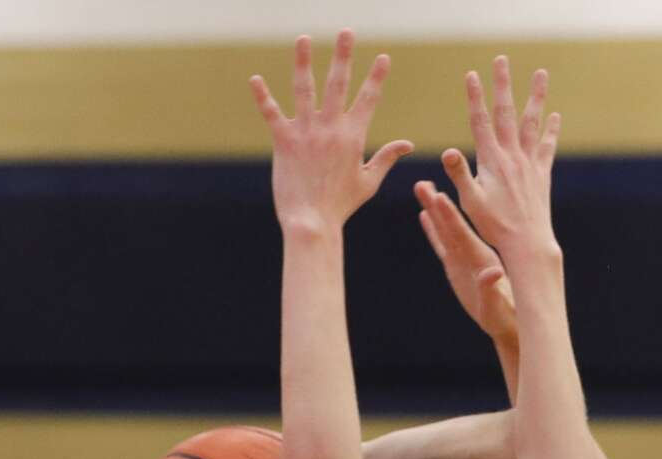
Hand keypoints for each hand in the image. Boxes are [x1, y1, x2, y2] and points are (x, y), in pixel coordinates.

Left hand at [249, 31, 412, 232]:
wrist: (313, 223)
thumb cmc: (341, 205)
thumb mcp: (369, 181)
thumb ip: (387, 158)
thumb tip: (407, 144)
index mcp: (353, 137)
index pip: (368, 100)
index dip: (377, 77)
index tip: (384, 57)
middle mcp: (330, 129)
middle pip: (338, 84)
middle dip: (344, 55)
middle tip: (347, 31)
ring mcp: (306, 132)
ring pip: (304, 89)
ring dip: (303, 61)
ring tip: (304, 38)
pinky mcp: (284, 141)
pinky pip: (272, 113)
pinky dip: (262, 96)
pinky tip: (254, 79)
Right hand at [414, 179, 516, 341]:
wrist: (508, 321)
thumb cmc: (505, 315)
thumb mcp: (497, 305)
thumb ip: (491, 289)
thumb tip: (492, 273)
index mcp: (481, 259)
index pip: (462, 234)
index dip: (449, 216)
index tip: (438, 196)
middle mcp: (471, 254)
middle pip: (450, 226)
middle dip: (437, 206)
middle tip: (422, 184)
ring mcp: (463, 259)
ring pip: (445, 231)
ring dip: (433, 211)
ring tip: (421, 188)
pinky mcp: (457, 268)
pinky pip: (442, 246)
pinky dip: (434, 231)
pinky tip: (424, 216)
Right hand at [441, 57, 560, 256]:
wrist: (528, 243)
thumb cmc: (495, 227)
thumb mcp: (470, 202)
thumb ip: (459, 174)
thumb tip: (447, 151)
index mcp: (492, 161)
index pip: (480, 122)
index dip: (475, 98)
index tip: (471, 74)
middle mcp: (513, 156)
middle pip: (506, 113)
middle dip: (503, 85)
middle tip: (502, 59)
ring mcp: (529, 163)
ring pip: (532, 122)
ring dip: (535, 96)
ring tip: (541, 73)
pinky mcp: (542, 174)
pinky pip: (546, 146)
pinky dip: (550, 129)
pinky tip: (554, 115)